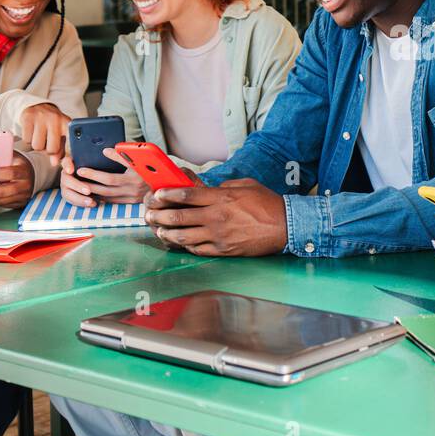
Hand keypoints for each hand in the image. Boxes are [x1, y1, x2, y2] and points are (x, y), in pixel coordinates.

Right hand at [19, 103, 70, 165]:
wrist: (37, 106)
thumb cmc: (52, 125)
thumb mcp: (60, 135)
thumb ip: (60, 151)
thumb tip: (54, 163)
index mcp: (67, 124)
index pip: (70, 144)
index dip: (69, 159)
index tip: (70, 169)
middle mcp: (56, 119)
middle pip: (51, 149)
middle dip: (48, 151)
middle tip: (48, 142)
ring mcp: (41, 117)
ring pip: (37, 146)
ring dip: (37, 145)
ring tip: (40, 136)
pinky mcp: (28, 117)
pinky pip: (27, 140)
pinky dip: (28, 139)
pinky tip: (32, 132)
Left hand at [60, 149, 149, 206]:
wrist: (167, 181)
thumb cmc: (152, 166)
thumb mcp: (139, 158)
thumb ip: (122, 154)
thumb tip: (105, 151)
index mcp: (134, 178)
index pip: (109, 178)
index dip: (94, 174)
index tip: (81, 169)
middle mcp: (132, 190)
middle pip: (105, 190)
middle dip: (88, 184)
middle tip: (76, 179)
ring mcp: (132, 198)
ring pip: (108, 197)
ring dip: (93, 193)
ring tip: (80, 186)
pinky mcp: (132, 202)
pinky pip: (113, 201)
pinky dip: (102, 197)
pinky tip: (94, 193)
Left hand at [144, 177, 286, 255]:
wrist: (285, 226)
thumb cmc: (267, 203)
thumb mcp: (245, 185)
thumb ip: (224, 187)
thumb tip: (209, 190)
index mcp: (221, 198)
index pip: (186, 195)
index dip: (167, 195)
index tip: (157, 195)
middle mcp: (216, 217)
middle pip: (179, 216)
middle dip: (159, 215)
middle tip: (149, 214)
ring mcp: (219, 236)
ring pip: (183, 237)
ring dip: (167, 234)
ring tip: (158, 230)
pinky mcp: (224, 250)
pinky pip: (198, 250)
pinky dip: (185, 246)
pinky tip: (179, 243)